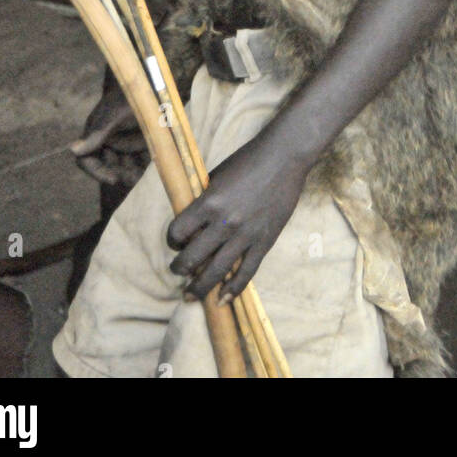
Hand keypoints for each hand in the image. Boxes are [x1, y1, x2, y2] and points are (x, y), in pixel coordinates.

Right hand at [70, 90, 146, 187]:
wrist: (152, 82)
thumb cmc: (130, 95)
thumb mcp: (115, 115)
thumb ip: (97, 133)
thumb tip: (73, 150)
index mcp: (96, 132)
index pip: (87, 159)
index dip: (97, 172)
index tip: (114, 179)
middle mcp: (108, 139)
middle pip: (108, 166)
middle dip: (119, 173)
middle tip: (135, 176)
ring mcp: (125, 141)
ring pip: (124, 166)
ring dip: (132, 173)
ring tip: (143, 173)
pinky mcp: (141, 141)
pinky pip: (139, 160)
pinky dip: (143, 165)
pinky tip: (153, 165)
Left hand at [167, 132, 306, 303]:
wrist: (284, 157)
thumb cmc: (248, 160)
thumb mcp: (217, 175)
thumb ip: (205, 199)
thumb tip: (192, 222)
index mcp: (208, 202)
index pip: (178, 232)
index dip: (173, 241)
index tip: (176, 244)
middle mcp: (224, 222)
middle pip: (192, 258)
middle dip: (180, 269)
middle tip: (178, 273)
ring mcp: (245, 235)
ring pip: (216, 272)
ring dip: (200, 288)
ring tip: (190, 296)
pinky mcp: (264, 241)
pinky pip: (246, 272)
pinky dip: (233, 289)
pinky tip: (223, 299)